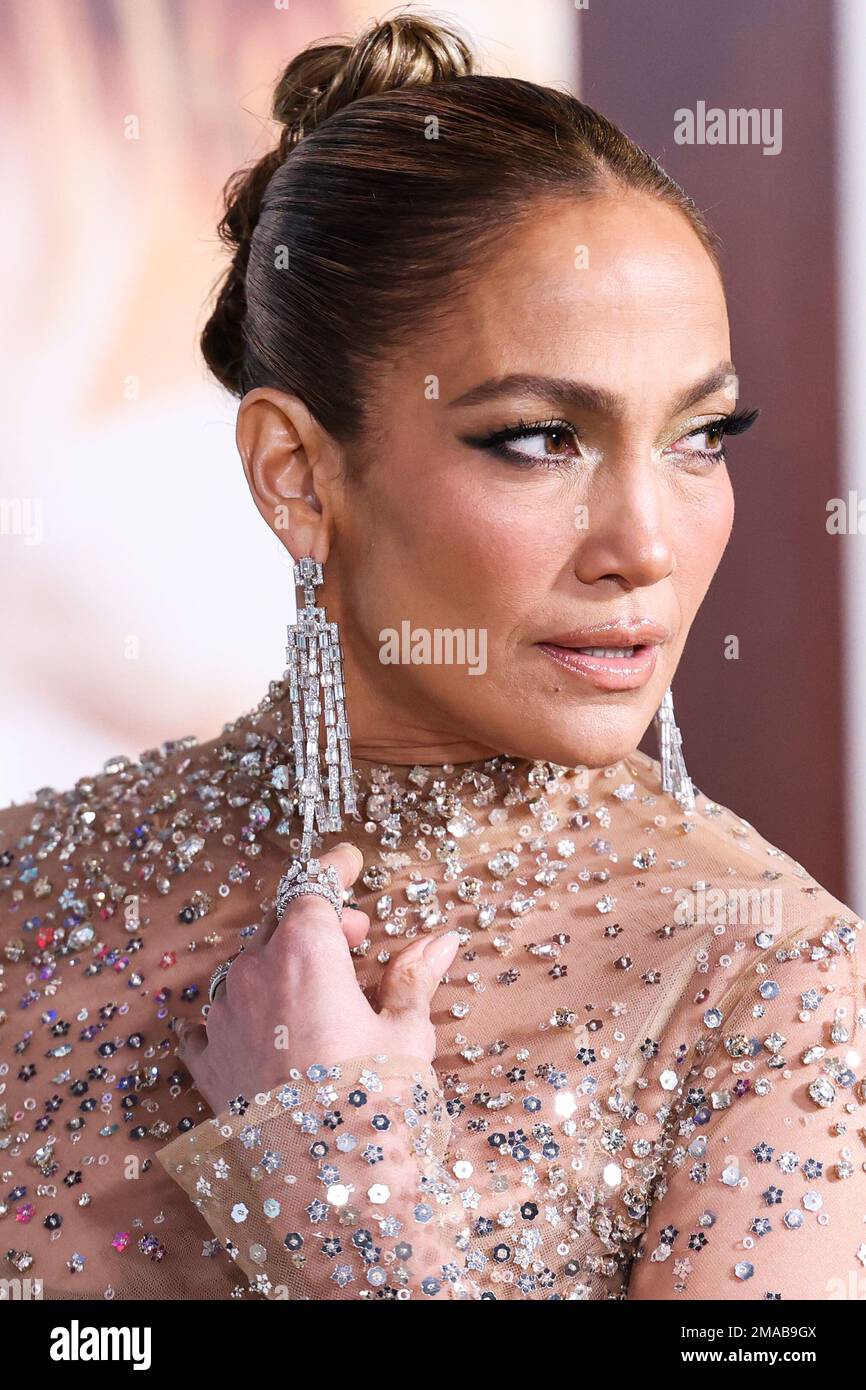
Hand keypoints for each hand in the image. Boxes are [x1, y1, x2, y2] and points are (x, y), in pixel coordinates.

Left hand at [175, 843, 459, 1114]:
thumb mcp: (405, 1033)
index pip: (315, 886)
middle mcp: (255, 973)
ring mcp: (222, 1017)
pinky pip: (210, 1020)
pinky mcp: (206, 1061)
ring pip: (248, 967)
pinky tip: (258, 1029)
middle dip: (319, 921)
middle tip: (358, 938)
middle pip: (282, 923)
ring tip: (319, 992)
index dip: (335, 869)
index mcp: (306, 952)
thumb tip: (441, 939)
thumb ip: (415, 977)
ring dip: (280, 966)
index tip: (350, 861)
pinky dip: (237, 1013)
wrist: (324, 1184)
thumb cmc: (374, 1101)